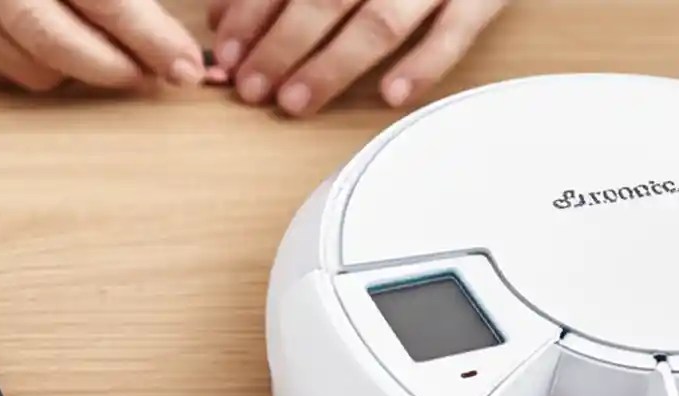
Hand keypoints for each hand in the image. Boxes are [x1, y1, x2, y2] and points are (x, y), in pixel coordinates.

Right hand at [0, 0, 205, 91]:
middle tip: (155, 76)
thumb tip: (173, 43)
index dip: (151, 38)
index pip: (105, 1)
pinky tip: (46, 42)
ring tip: (97, 46)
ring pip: (40, 71)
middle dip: (120, 70)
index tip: (188, 67)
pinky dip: (40, 66)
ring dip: (79, 69)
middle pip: (64, 46)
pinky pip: (10, 75)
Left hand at [207, 0, 508, 115]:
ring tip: (296, 100)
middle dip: (282, 45)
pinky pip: (455, 31)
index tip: (228, 53)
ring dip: (333, 64)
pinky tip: (391, 95)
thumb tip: (223, 14)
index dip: (252, 12)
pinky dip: (425, 64)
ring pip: (380, 20)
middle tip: (252, 88)